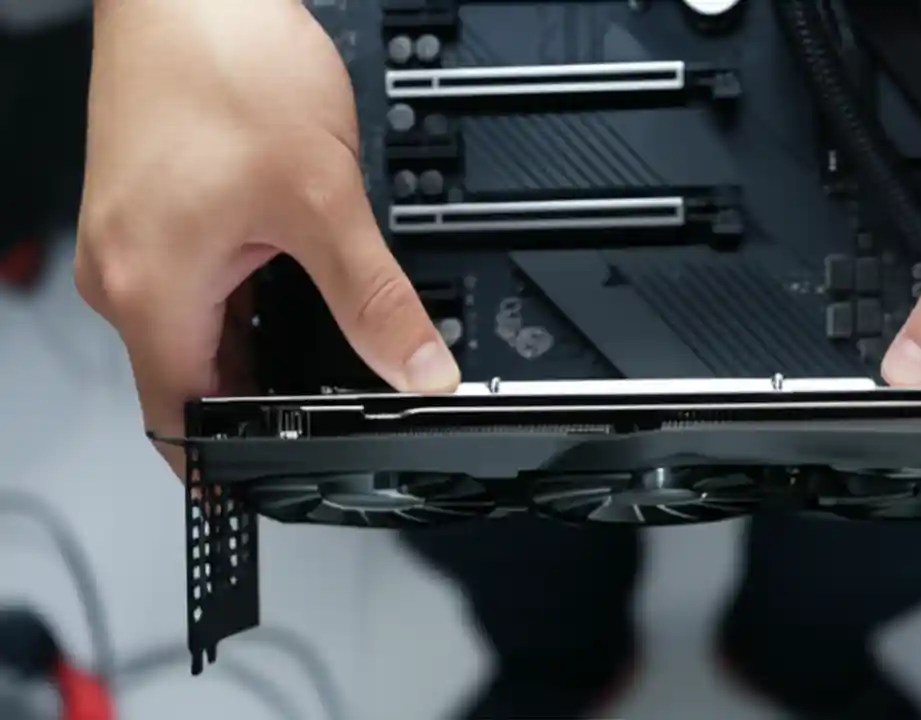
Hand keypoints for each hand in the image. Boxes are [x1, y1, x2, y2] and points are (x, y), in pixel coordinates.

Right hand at [75, 0, 459, 476]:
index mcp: (151, 291)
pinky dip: (247, 300)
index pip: (181, 424)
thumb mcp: (323, 200)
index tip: (264, 497)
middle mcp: (128, 273)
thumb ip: (376, 300)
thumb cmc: (225, 64)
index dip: (229, 470)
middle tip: (335, 406)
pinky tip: (293, 280)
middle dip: (267, 400)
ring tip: (326, 341)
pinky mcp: (153, 209)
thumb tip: (419, 369)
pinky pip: (199, 284)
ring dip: (262, 347)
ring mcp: (136, 240)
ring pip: (202, 330)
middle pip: (197, 379)